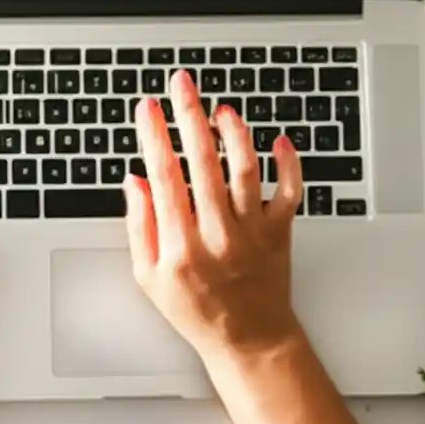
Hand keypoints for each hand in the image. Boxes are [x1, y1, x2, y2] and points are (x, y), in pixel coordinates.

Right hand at [123, 70, 304, 363]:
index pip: (165, 175)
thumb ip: (140, 227)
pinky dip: (289, 164)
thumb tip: (135, 182)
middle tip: (181, 84)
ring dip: (233, 133)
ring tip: (221, 108)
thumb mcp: (149, 278)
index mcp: (180, 245)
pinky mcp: (279, 232)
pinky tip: (279, 140)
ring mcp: (252, 231)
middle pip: (203, 161)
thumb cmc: (197, 311)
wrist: (249, 339)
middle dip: (188, 115)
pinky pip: (289, 191)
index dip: (154, 135)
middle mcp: (217, 234)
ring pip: (245, 169)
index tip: (147, 107)